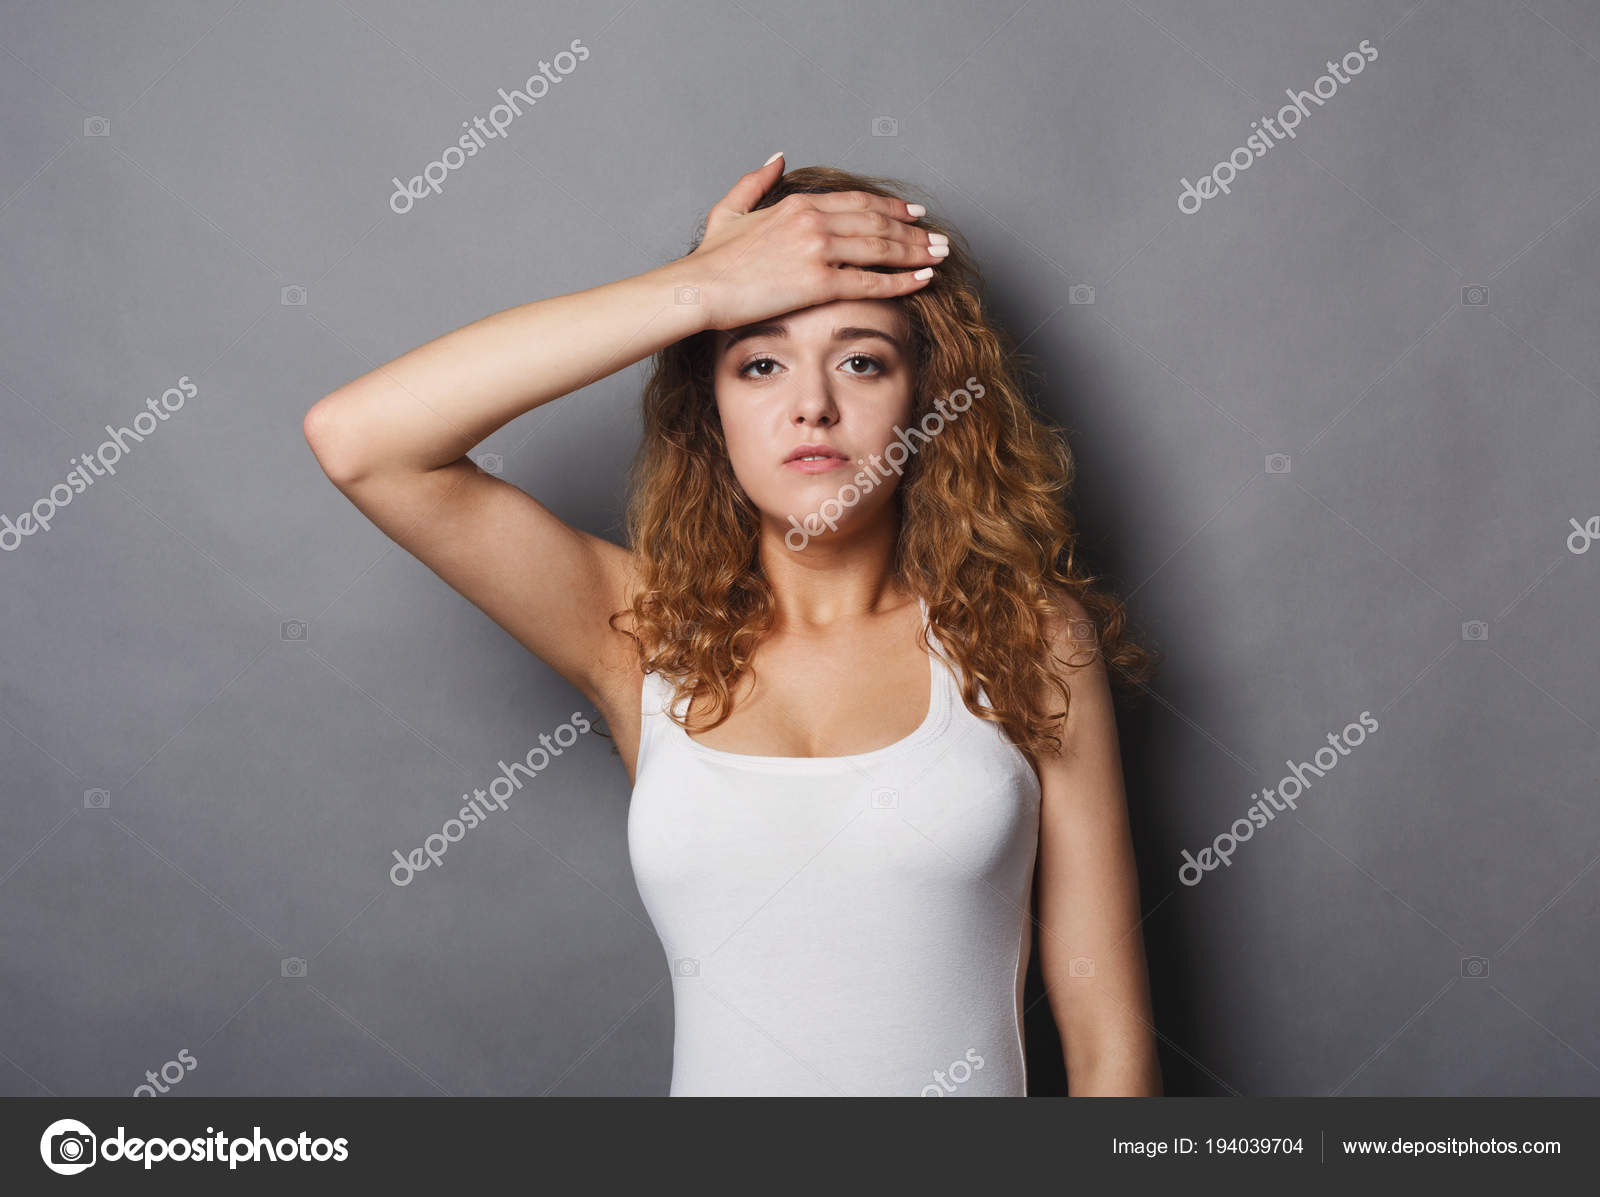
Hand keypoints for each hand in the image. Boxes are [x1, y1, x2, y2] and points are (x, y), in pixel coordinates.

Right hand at [677, 153, 944, 330]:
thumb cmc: (711, 259)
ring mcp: (818, 251)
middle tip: (938, 238)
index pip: (858, 202)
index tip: (913, 214)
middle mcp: (814, 222)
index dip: (891, 209)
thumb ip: (755, 180)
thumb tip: (776, 156)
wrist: (699, 288)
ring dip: (915, 253)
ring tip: (939, 257)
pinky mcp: (819, 283)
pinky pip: (871, 281)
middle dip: (913, 231)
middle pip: (878, 223)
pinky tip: (922, 280)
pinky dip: (901, 280)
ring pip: (881, 249)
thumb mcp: (730, 210)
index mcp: (798, 204)